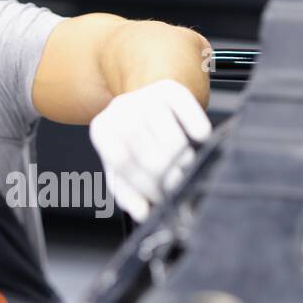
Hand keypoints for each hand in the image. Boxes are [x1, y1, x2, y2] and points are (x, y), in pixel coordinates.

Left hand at [89, 79, 211, 221]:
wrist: (150, 101)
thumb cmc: (135, 141)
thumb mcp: (122, 167)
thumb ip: (127, 193)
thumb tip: (142, 212)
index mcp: (102, 129)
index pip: (123, 163)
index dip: (144, 185)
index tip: (159, 198)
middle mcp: (120, 108)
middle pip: (149, 155)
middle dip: (166, 180)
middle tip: (176, 188)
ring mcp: (146, 96)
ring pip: (172, 141)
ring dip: (184, 162)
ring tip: (186, 169)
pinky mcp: (171, 89)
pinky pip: (190, 115)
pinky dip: (199, 131)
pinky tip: (200, 140)